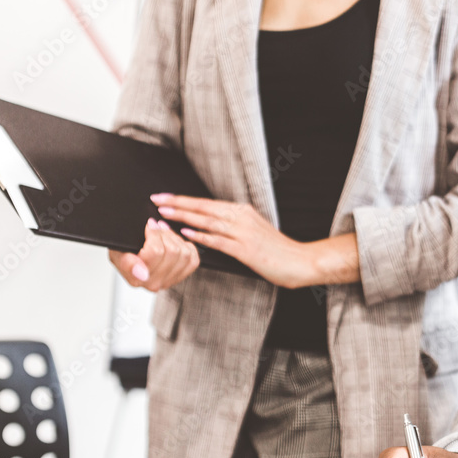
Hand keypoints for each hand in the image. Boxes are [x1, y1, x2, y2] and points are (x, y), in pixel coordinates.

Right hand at [109, 217, 199, 290]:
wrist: (128, 256)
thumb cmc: (123, 252)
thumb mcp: (117, 253)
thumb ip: (128, 263)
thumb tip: (142, 273)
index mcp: (138, 279)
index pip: (156, 252)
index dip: (154, 234)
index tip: (149, 225)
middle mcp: (154, 283)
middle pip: (172, 252)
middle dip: (164, 234)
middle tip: (156, 227)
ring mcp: (169, 281)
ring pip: (184, 254)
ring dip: (175, 239)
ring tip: (164, 234)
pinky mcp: (181, 275)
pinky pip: (193, 260)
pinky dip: (186, 247)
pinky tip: (175, 242)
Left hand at [150, 193, 328, 288]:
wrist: (300, 261)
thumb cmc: (277, 250)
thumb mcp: (255, 231)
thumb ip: (234, 226)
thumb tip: (209, 225)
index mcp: (243, 211)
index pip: (207, 203)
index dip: (185, 199)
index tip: (165, 196)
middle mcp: (242, 218)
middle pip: (204, 208)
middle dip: (178, 203)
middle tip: (157, 199)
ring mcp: (243, 233)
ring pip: (208, 221)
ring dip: (184, 217)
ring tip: (165, 214)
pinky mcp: (245, 250)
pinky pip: (218, 241)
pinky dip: (201, 236)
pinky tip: (186, 234)